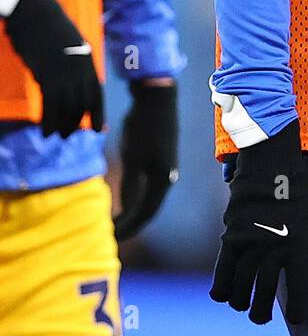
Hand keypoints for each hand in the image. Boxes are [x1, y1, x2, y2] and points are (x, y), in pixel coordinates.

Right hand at [3, 0, 103, 137]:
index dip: (98, 113)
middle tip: (68, 135)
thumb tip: (69, 77)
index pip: (96, 93)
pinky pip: (51, 106)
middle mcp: (80, 69)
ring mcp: (65, 73)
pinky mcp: (48, 76)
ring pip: (68, 108)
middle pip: (83, 104)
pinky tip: (45, 131)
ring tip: (55, 135)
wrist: (34, 12)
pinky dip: (49, 121)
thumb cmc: (46, 25)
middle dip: (77, 122)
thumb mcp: (67, 43)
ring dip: (63, 125)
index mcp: (87, 60)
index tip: (99, 130)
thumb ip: (72, 61)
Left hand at [113, 80, 178, 240]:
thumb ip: (129, 185)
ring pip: (150, 197)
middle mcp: (168, 177)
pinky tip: (124, 195)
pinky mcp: (163, 157)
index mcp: (162, 180)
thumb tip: (126, 209)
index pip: (144, 214)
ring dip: (134, 209)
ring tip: (116, 218)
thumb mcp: (132, 157)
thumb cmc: (143, 126)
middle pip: (148, 208)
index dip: (127, 228)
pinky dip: (137, 194)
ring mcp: (167, 167)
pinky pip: (150, 184)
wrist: (158, 97)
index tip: (110, 237)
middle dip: (131, 223)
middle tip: (110, 233)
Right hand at [210, 120, 307, 324]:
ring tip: (243, 305)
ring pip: (240, 286)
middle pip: (262, 294)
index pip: (297, 289)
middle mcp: (271, 249)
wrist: (270, 162)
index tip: (297, 319)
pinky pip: (222, 270)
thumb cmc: (298, 188)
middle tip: (261, 318)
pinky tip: (223, 295)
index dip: (298, 310)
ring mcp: (249, 243)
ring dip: (241, 302)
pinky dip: (221, 287)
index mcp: (296, 245)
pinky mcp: (230, 236)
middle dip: (261, 313)